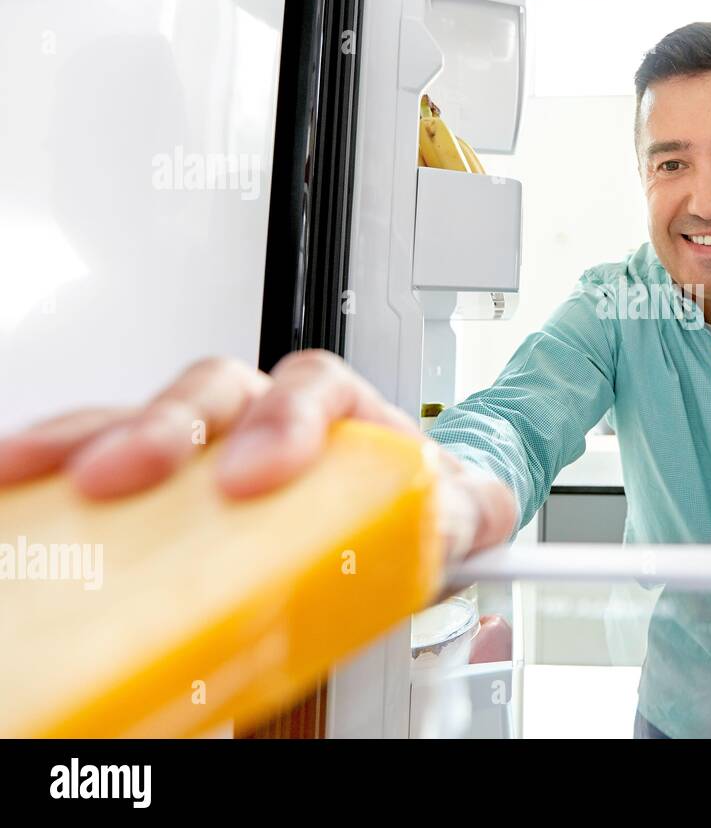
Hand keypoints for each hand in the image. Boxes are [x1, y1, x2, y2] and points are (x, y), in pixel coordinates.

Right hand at [0, 352, 515, 564]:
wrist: (416, 517)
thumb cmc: (423, 502)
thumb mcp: (463, 509)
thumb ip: (466, 512)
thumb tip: (456, 525)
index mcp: (343, 409)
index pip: (309, 387)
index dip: (281, 423)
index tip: (258, 476)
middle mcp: (271, 410)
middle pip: (214, 389)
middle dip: (167, 427)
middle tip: (127, 474)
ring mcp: (217, 441)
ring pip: (150, 412)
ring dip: (93, 438)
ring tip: (37, 470)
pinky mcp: (175, 480)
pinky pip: (110, 454)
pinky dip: (63, 465)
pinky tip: (24, 484)